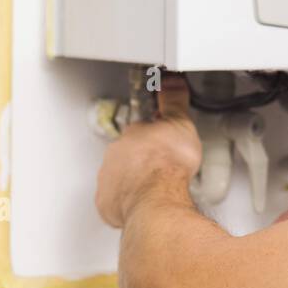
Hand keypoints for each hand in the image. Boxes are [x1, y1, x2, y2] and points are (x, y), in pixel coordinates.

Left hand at [95, 74, 202, 228]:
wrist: (157, 196)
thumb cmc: (167, 164)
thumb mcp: (179, 123)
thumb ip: (174, 102)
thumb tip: (172, 82)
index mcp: (131, 135)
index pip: (138, 131)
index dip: (151, 137)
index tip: (160, 143)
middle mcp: (115, 156)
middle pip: (126, 155)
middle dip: (141, 161)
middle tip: (160, 168)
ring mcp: (109, 181)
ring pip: (118, 179)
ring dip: (133, 182)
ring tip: (153, 189)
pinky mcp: (108, 204)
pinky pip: (114, 203)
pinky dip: (125, 204)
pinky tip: (141, 205)